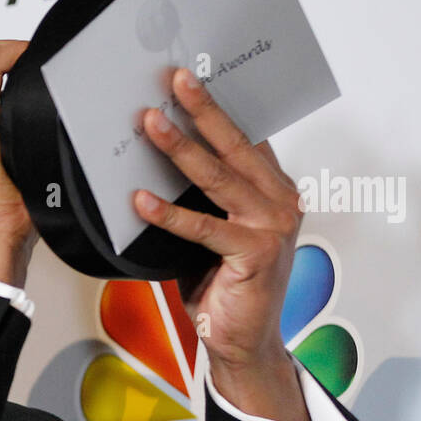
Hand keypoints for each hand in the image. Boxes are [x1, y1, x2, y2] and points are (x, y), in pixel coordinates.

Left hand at [137, 68, 308, 420]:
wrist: (240, 341)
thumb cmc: (225, 285)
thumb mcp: (211, 230)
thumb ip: (200, 198)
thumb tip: (155, 163)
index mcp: (273, 189)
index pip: (244, 138)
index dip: (217, 107)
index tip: (188, 79)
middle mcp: (280, 201)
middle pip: (235, 145)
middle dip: (203, 109)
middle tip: (174, 80)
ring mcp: (272, 226)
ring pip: (219, 178)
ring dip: (181, 149)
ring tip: (150, 124)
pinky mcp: (255, 253)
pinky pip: (204, 228)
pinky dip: (169, 214)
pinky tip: (140, 200)